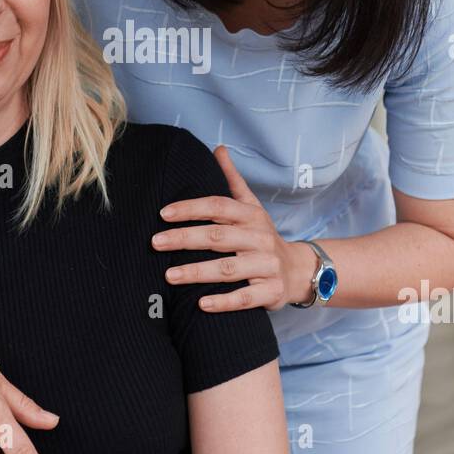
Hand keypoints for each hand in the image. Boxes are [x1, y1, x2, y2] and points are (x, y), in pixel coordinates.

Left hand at [152, 145, 313, 311]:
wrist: (299, 270)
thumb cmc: (263, 236)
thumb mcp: (252, 207)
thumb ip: (233, 180)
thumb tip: (218, 148)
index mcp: (251, 216)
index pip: (218, 206)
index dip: (191, 208)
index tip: (164, 213)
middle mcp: (260, 238)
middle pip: (218, 236)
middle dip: (185, 238)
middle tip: (155, 242)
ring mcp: (267, 265)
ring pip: (229, 268)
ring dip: (197, 272)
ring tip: (169, 275)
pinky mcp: (271, 291)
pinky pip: (245, 298)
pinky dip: (223, 302)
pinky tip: (201, 304)